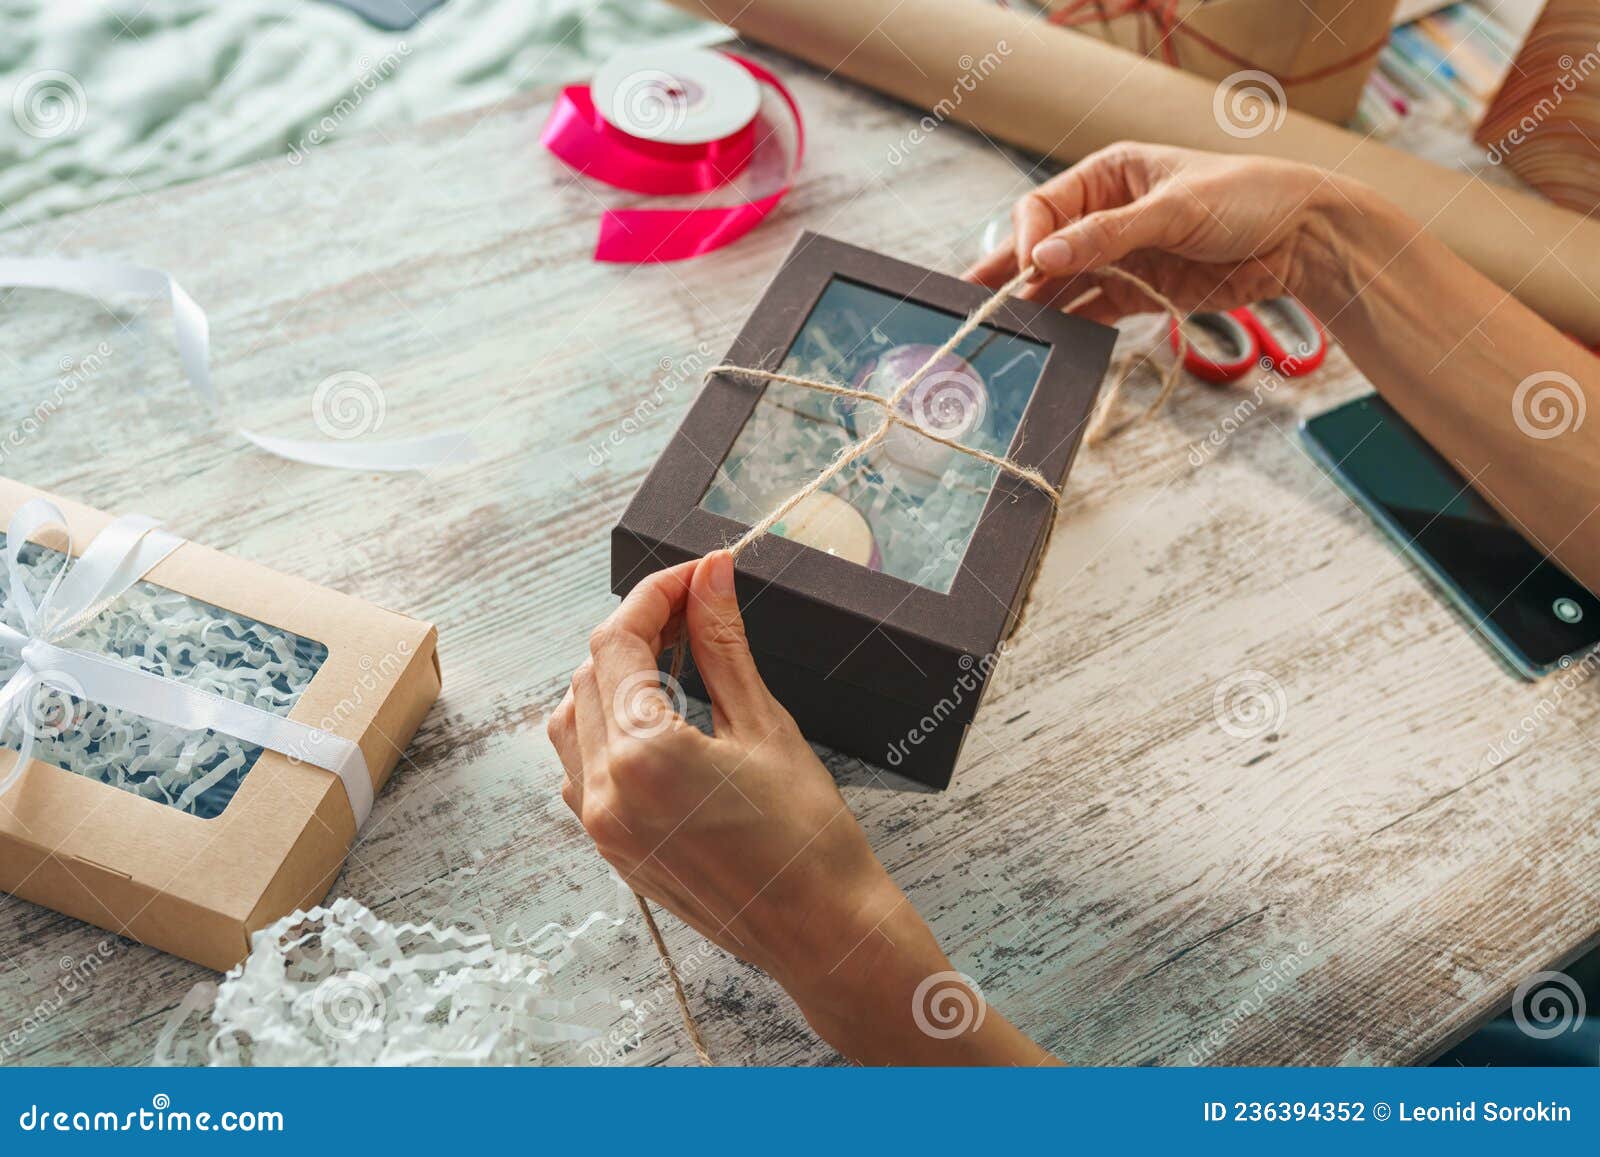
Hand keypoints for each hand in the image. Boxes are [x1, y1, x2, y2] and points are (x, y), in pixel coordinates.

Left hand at [549, 551, 1054, 1064]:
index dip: (654, 593)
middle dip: (635, 630)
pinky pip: (579, 769)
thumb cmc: (808, 839)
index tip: (694, 575)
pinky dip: (603, 729)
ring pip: (572, 719)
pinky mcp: (612, 848)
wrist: (822, 932)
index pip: (618, 640)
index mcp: (643, 754)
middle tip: (693, 608)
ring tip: (672, 659)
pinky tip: (652, 717)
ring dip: (610, 677)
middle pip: (589, 674)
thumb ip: (723, 645)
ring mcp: (602, 825)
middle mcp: (605, 790)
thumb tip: (709, 577)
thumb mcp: (766, 725)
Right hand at [965, 142, 1353, 321]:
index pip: (1046, 207)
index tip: (1032, 266)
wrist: (1306, 237)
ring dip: (1040, 307)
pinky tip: (1053, 341)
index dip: (1032, 237)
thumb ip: (1109, 234)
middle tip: (974, 302)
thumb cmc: (1248, 198)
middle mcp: (1107, 215)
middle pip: (1044, 247)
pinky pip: (1094, 311)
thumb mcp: (1176, 209)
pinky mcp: (1141, 292)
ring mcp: (1122, 257)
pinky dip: (1074, 326)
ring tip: (1008, 332)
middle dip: (1011, 274)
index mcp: (1109, 175)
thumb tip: (1049, 256)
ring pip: (1064, 284)